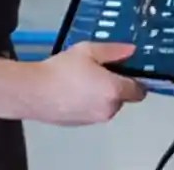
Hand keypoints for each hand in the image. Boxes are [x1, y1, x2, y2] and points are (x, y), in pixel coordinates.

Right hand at [26, 42, 147, 125]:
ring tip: (80, 80)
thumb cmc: (61, 70)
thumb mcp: (87, 50)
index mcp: (114, 90)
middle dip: (115, 85)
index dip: (135, 80)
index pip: (139, 90)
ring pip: (107, 105)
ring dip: (101, 95)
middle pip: (123, 98)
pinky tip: (71, 91)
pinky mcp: (81, 124)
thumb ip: (113, 51)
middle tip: (97, 70)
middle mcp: (109, 108)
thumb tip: (131, 51)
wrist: (33, 92)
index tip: (126, 70)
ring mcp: (95, 119)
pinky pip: (92, 112)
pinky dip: (88, 103)